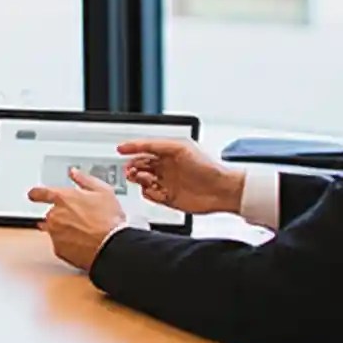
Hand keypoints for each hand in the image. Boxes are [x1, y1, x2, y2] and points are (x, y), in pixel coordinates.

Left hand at [27, 168, 126, 271]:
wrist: (111, 246)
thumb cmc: (108, 220)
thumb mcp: (103, 191)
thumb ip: (84, 180)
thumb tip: (74, 173)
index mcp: (63, 198)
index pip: (40, 193)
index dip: (36, 193)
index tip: (33, 194)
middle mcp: (55, 216)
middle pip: (51, 214)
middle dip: (61, 216)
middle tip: (80, 219)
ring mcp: (55, 233)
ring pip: (54, 230)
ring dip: (64, 230)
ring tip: (84, 232)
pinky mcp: (58, 250)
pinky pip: (60, 244)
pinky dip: (68, 243)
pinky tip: (82, 242)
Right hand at [118, 139, 244, 214]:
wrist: (221, 190)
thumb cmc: (207, 166)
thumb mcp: (181, 148)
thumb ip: (158, 146)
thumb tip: (142, 145)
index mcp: (169, 152)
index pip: (145, 148)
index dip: (132, 148)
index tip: (121, 149)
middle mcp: (166, 167)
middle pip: (141, 165)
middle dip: (133, 165)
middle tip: (129, 168)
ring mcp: (166, 182)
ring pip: (143, 180)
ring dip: (138, 179)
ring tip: (140, 178)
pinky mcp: (168, 198)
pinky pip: (150, 195)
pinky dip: (148, 192)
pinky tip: (152, 190)